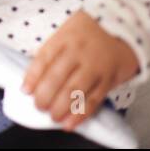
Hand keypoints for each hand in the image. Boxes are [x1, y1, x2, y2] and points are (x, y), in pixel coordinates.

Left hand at [22, 11, 139, 130]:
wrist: (124, 27)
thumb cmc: (88, 31)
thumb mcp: (66, 32)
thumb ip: (51, 52)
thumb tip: (33, 78)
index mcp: (63, 38)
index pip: (43, 59)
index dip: (32, 77)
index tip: (25, 91)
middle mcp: (78, 53)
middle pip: (56, 78)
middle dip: (44, 96)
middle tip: (39, 106)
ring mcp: (94, 66)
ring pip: (74, 91)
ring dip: (60, 108)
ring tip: (53, 116)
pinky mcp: (108, 79)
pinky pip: (93, 100)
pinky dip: (80, 114)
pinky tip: (70, 123)